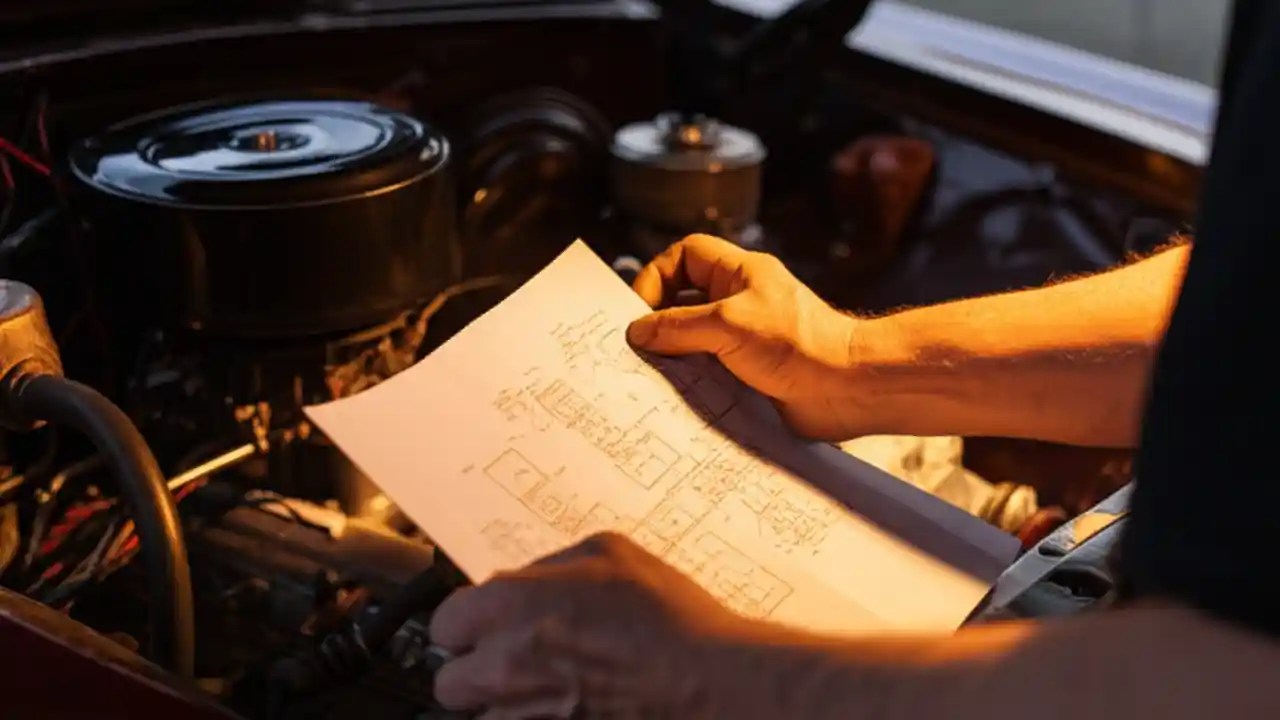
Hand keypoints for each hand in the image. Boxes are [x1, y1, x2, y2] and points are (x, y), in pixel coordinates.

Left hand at [429, 533, 746, 717]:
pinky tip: (563, 708)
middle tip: (512, 664)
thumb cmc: (669, 619)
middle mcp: (504, 665)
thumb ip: (548, 565)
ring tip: (545, 693)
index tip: (485, 626)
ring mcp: (522, 715)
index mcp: (510, 606)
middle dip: (476, 672)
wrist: (711, 684)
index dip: (468, 623)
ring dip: (503, 708)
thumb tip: (521, 580)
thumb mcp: (609, 552)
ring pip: (480, 719)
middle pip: (450, 681)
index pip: (444, 622)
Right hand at [626, 235, 866, 439]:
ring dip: (675, 357)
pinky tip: (680, 396)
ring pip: (693, 339)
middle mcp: (740, 301)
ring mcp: (745, 337)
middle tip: (639, 346)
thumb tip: (639, 332)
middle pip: (684, 299)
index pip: (686, 256)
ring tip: (655, 375)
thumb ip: (678, 326)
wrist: (847, 388)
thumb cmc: (800, 344)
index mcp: (739, 274)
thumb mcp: (728, 325)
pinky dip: (692, 382)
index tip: (640, 309)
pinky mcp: (749, 371)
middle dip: (660, 321)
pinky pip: (709, 371)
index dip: (658, 275)